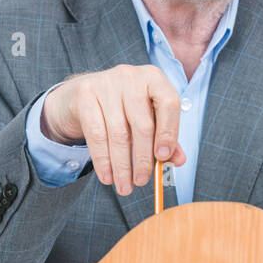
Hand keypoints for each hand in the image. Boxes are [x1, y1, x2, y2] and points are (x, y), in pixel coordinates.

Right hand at [40, 65, 185, 194]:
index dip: (169, 132)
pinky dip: (103, 160)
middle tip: (141, 182)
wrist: (83, 94)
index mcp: (153, 78)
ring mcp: (106, 83)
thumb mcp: (147, 116)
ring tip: (125, 186)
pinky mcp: (85, 94)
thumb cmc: (123, 107)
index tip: (163, 158)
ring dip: (122, 166)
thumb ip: (165, 137)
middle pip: (142, 123)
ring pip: (118, 133)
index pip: (169, 103)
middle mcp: (131, 76)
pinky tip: (107, 176)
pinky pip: (96, 134)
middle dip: (142, 159)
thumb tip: (178, 160)